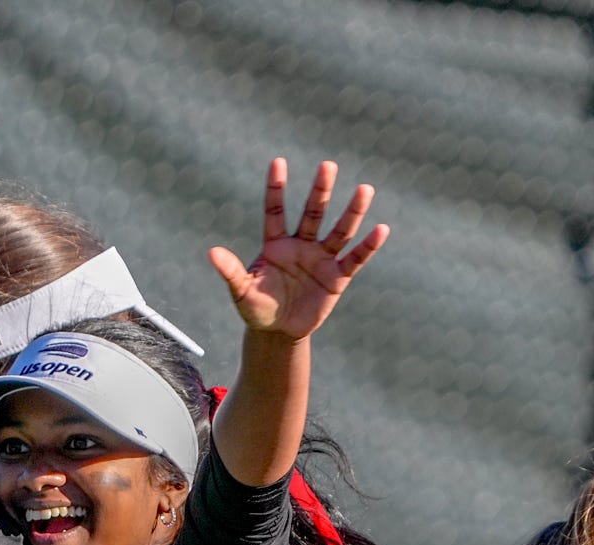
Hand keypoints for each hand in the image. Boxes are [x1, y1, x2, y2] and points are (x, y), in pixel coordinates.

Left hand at [208, 158, 388, 341]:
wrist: (278, 332)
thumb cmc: (258, 308)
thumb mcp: (242, 292)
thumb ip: (231, 271)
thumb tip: (212, 252)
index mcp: (276, 244)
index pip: (275, 211)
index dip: (276, 188)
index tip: (277, 162)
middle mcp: (301, 245)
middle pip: (312, 213)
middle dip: (320, 191)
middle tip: (327, 165)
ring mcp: (321, 259)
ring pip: (339, 231)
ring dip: (352, 212)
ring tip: (365, 189)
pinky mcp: (337, 278)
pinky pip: (355, 259)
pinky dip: (368, 246)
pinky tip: (381, 229)